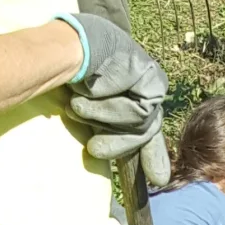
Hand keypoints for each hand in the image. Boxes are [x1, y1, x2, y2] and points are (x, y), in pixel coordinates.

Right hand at [66, 13, 170, 185]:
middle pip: (146, 129)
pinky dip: (106, 105)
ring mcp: (151, 78)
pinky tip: (90, 87)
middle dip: (120, 144)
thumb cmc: (73, 75)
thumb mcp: (93, 111)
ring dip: (103, 117)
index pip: (149, 129)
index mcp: (137, 94)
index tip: (158, 181)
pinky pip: (133, 108)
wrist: (66, 44)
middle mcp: (148, 85)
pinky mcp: (147, 73)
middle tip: (94, 149)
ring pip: (139, 121)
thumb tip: (108, 160)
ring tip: (77, 105)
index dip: (153, 156)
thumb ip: (109, 132)